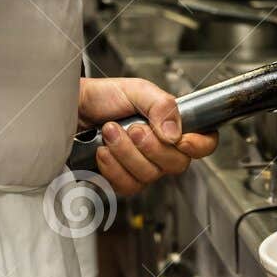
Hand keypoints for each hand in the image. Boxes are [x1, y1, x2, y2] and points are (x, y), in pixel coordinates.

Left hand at [78, 77, 218, 194]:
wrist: (72, 109)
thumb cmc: (103, 97)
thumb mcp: (136, 90)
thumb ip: (162, 105)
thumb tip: (175, 133)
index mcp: (172, 125)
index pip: (204, 142)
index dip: (199, 145)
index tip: (181, 140)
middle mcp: (161, 149)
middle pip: (177, 164)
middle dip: (151, 147)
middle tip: (133, 128)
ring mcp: (142, 167)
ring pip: (149, 176)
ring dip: (126, 153)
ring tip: (109, 131)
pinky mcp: (121, 180)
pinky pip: (127, 186)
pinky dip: (113, 167)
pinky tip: (102, 151)